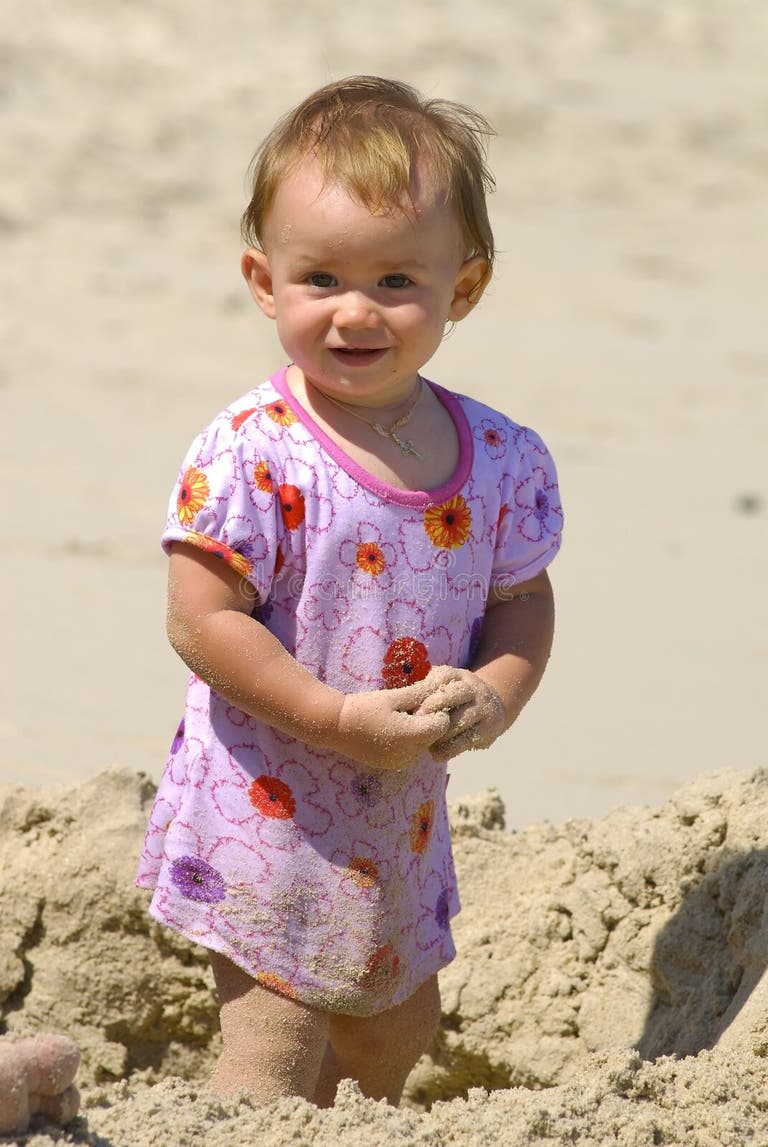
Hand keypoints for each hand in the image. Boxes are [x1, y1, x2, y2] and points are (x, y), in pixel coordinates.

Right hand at [334, 667, 476, 769]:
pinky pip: (409, 752)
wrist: (333, 726)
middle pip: (433, 736)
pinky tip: (389, 729)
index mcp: (412, 736)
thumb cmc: (363, 707)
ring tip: (397, 717)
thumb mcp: (393, 696)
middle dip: (426, 721)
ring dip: (417, 732)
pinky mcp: (389, 765)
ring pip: (422, 745)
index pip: (442, 724)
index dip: (435, 711)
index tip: (420, 702)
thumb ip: (420, 694)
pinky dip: (406, 741)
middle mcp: (409, 754)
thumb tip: (441, 690)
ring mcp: (399, 762)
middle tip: (408, 707)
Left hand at [417, 667, 506, 762]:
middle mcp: (474, 689)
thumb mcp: (445, 686)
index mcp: (459, 676)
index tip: (411, 701)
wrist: (493, 708)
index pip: (444, 676)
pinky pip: (468, 739)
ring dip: (441, 731)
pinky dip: (450, 749)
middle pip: (457, 693)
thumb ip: (426, 689)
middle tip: (418, 717)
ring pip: (462, 719)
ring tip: (422, 741)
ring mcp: (483, 709)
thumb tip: (401, 700)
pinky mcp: (487, 730)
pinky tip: (436, 755)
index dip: (428, 688)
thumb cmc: (454, 699)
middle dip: (436, 704)